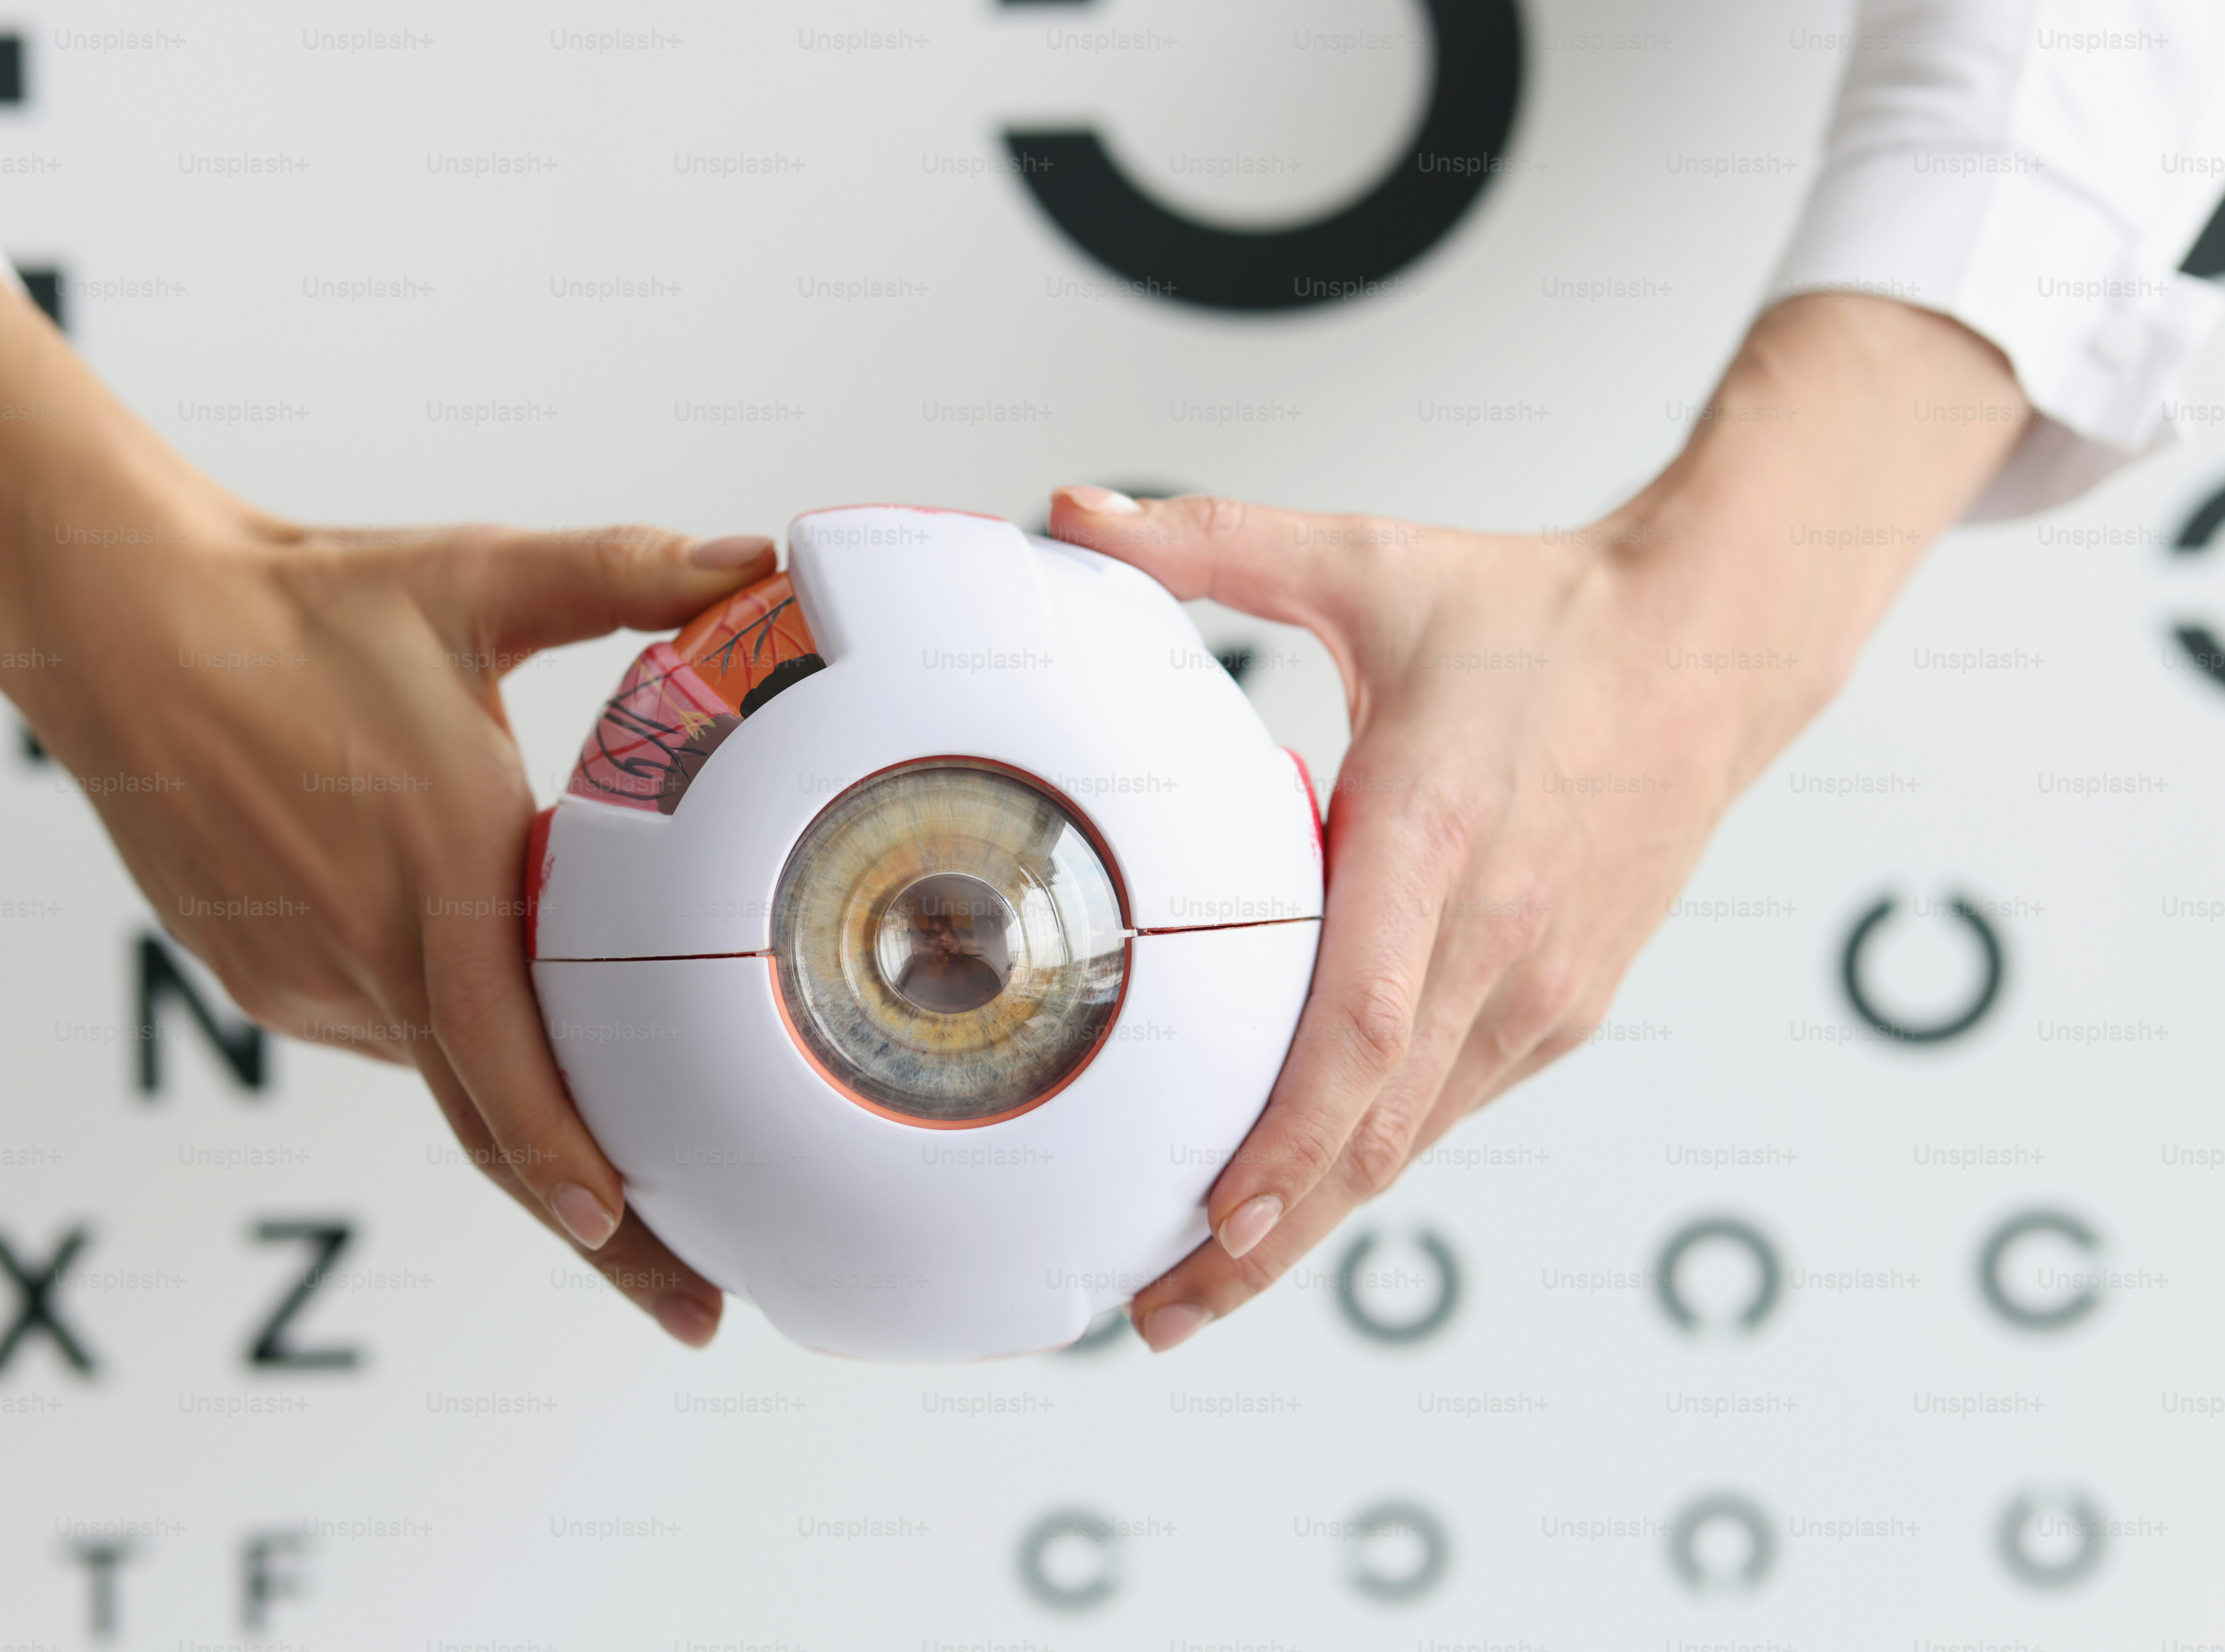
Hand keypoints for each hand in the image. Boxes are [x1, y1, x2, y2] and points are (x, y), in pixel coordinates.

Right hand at [22, 511, 775, 1349]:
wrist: (126, 618)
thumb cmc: (308, 601)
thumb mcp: (480, 576)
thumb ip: (622, 572)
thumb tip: (752, 552)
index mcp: (438, 875)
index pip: (507, 1061)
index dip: (569, 1159)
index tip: (625, 1236)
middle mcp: (367, 949)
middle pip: (491, 1121)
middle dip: (598, 1227)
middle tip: (689, 1309)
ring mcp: (302, 975)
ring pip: (438, 1071)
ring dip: (522, 1117)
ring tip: (622, 1172)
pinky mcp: (262, 974)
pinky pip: (380, 1029)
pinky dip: (445, 1040)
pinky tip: (482, 1012)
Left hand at [1049, 293, 2031, 1350]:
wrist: (1708, 645)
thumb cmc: (1534, 615)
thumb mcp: (1367, 560)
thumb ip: (1213, 542)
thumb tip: (1076, 511)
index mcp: (1435, 840)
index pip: (1356, 1031)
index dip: (1284, 1143)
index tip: (1210, 1224)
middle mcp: (1499, 936)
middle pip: (1374, 1128)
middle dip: (1266, 1236)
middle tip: (1162, 1312)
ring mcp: (1543, 984)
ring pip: (1412, 1137)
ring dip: (1316, 1216)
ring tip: (1211, 1281)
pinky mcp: (1566, 999)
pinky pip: (1452, 1102)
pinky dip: (1376, 1158)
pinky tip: (1308, 1196)